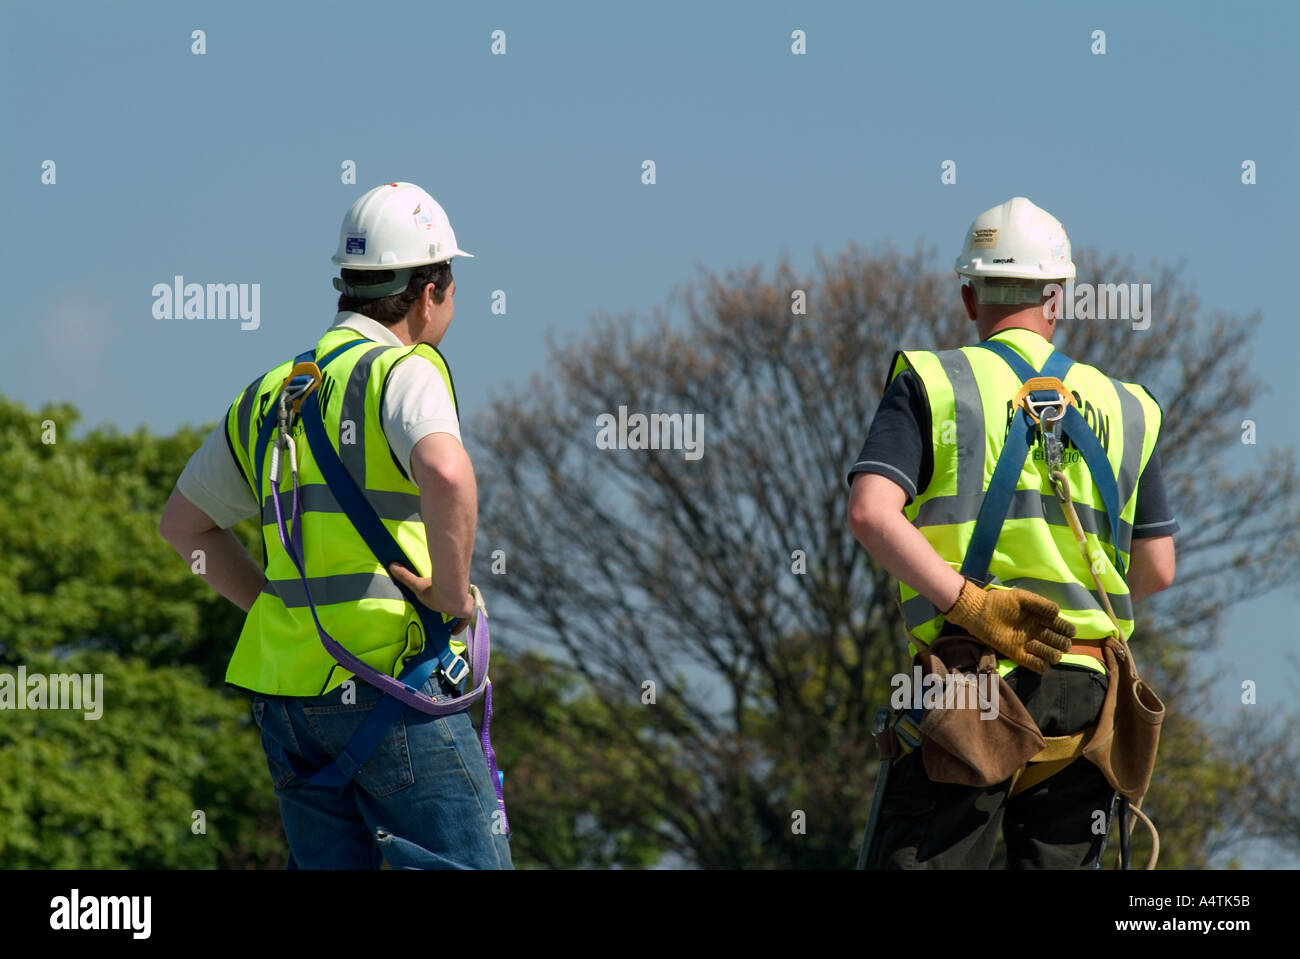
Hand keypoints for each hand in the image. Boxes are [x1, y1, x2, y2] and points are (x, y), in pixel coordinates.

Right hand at [387, 563, 473, 635]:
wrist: (450, 592)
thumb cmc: (433, 588)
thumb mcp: (417, 585)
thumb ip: (405, 576)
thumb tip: (392, 564)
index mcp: (446, 589)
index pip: (447, 592)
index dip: (444, 597)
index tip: (442, 602)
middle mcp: (456, 594)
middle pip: (456, 600)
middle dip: (453, 606)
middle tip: (446, 613)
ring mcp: (464, 602)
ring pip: (463, 608)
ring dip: (457, 615)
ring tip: (450, 625)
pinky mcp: (468, 610)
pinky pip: (465, 620)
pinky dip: (460, 626)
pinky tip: (453, 633)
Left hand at [942, 579, 1074, 673]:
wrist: (978, 611)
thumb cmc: (1000, 601)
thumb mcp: (1021, 597)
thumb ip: (1039, 603)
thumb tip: (1057, 612)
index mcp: (1040, 617)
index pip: (1060, 626)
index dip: (1067, 630)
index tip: (1069, 631)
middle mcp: (1036, 631)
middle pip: (1058, 641)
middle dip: (1062, 643)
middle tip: (1061, 643)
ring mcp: (1027, 643)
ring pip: (1049, 654)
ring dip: (1052, 654)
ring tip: (1048, 651)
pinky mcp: (1016, 654)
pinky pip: (1034, 664)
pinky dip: (1040, 665)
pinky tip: (1040, 661)